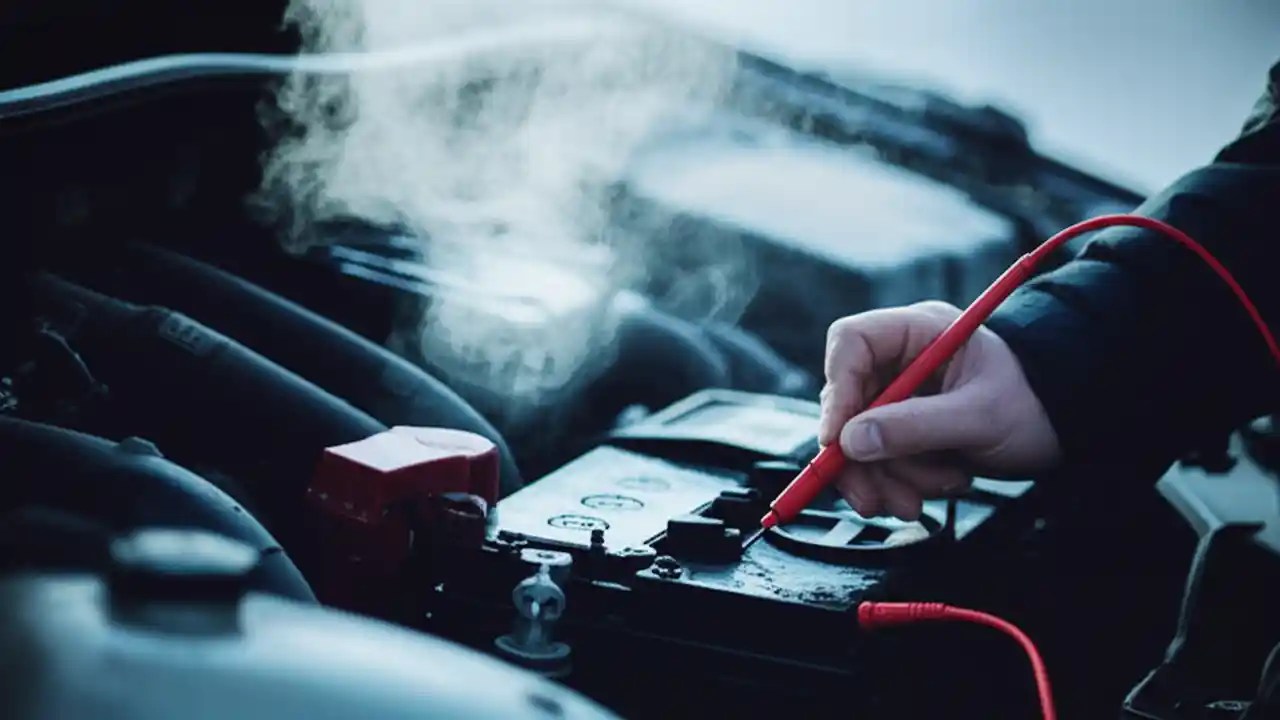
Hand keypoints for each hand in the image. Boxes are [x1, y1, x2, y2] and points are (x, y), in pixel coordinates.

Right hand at [819, 301, 1061, 519]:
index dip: (837, 389)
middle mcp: (902, 360)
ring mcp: (902, 397)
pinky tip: (929, 492)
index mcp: (919, 332)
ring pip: (859, 439)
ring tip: (916, 502)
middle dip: (857, 457)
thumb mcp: (979, 417)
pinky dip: (897, 484)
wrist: (1063, 428)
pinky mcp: (907, 430)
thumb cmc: (1034, 403)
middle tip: (869, 497)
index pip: (852, 344)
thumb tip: (852, 442)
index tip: (837, 440)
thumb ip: (915, 427)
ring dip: (882, 479)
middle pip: (847, 401)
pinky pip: (880, 460)